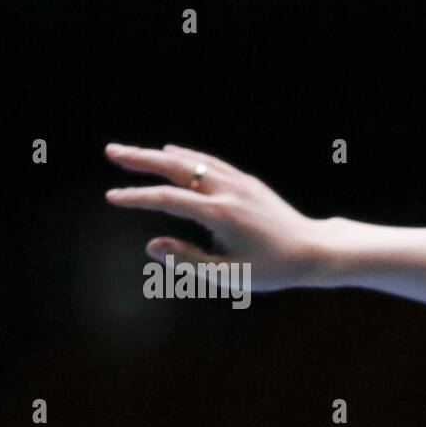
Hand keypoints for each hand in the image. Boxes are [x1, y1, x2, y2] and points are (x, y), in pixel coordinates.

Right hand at [104, 142, 330, 290]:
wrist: (314, 250)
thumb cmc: (272, 269)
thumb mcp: (230, 275)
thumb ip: (188, 260)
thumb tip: (152, 246)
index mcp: (220, 215)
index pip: (168, 200)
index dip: (137, 198)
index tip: (113, 197)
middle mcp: (228, 191)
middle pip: (176, 167)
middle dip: (141, 159)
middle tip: (111, 151)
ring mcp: (240, 183)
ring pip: (193, 161)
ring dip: (160, 155)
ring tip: (132, 154)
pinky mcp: (249, 183)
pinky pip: (212, 163)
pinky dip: (188, 156)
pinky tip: (173, 153)